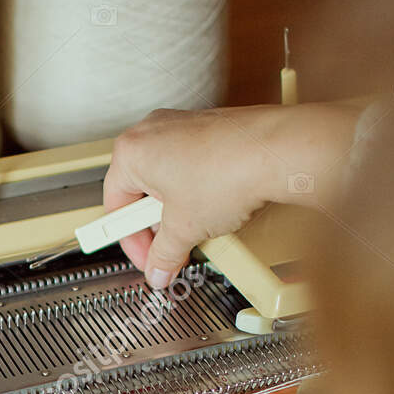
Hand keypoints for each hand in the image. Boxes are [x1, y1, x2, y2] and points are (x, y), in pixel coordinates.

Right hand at [103, 102, 362, 287]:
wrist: (278, 151)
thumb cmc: (229, 172)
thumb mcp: (185, 228)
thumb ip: (164, 254)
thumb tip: (159, 267)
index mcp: (131, 151)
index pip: (115, 206)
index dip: (132, 242)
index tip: (147, 260)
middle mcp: (151, 131)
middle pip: (139, 191)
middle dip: (156, 227)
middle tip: (171, 249)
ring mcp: (180, 126)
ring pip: (165, 178)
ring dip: (177, 210)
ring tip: (198, 226)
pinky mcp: (207, 128)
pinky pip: (189, 165)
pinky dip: (196, 190)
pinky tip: (215, 206)